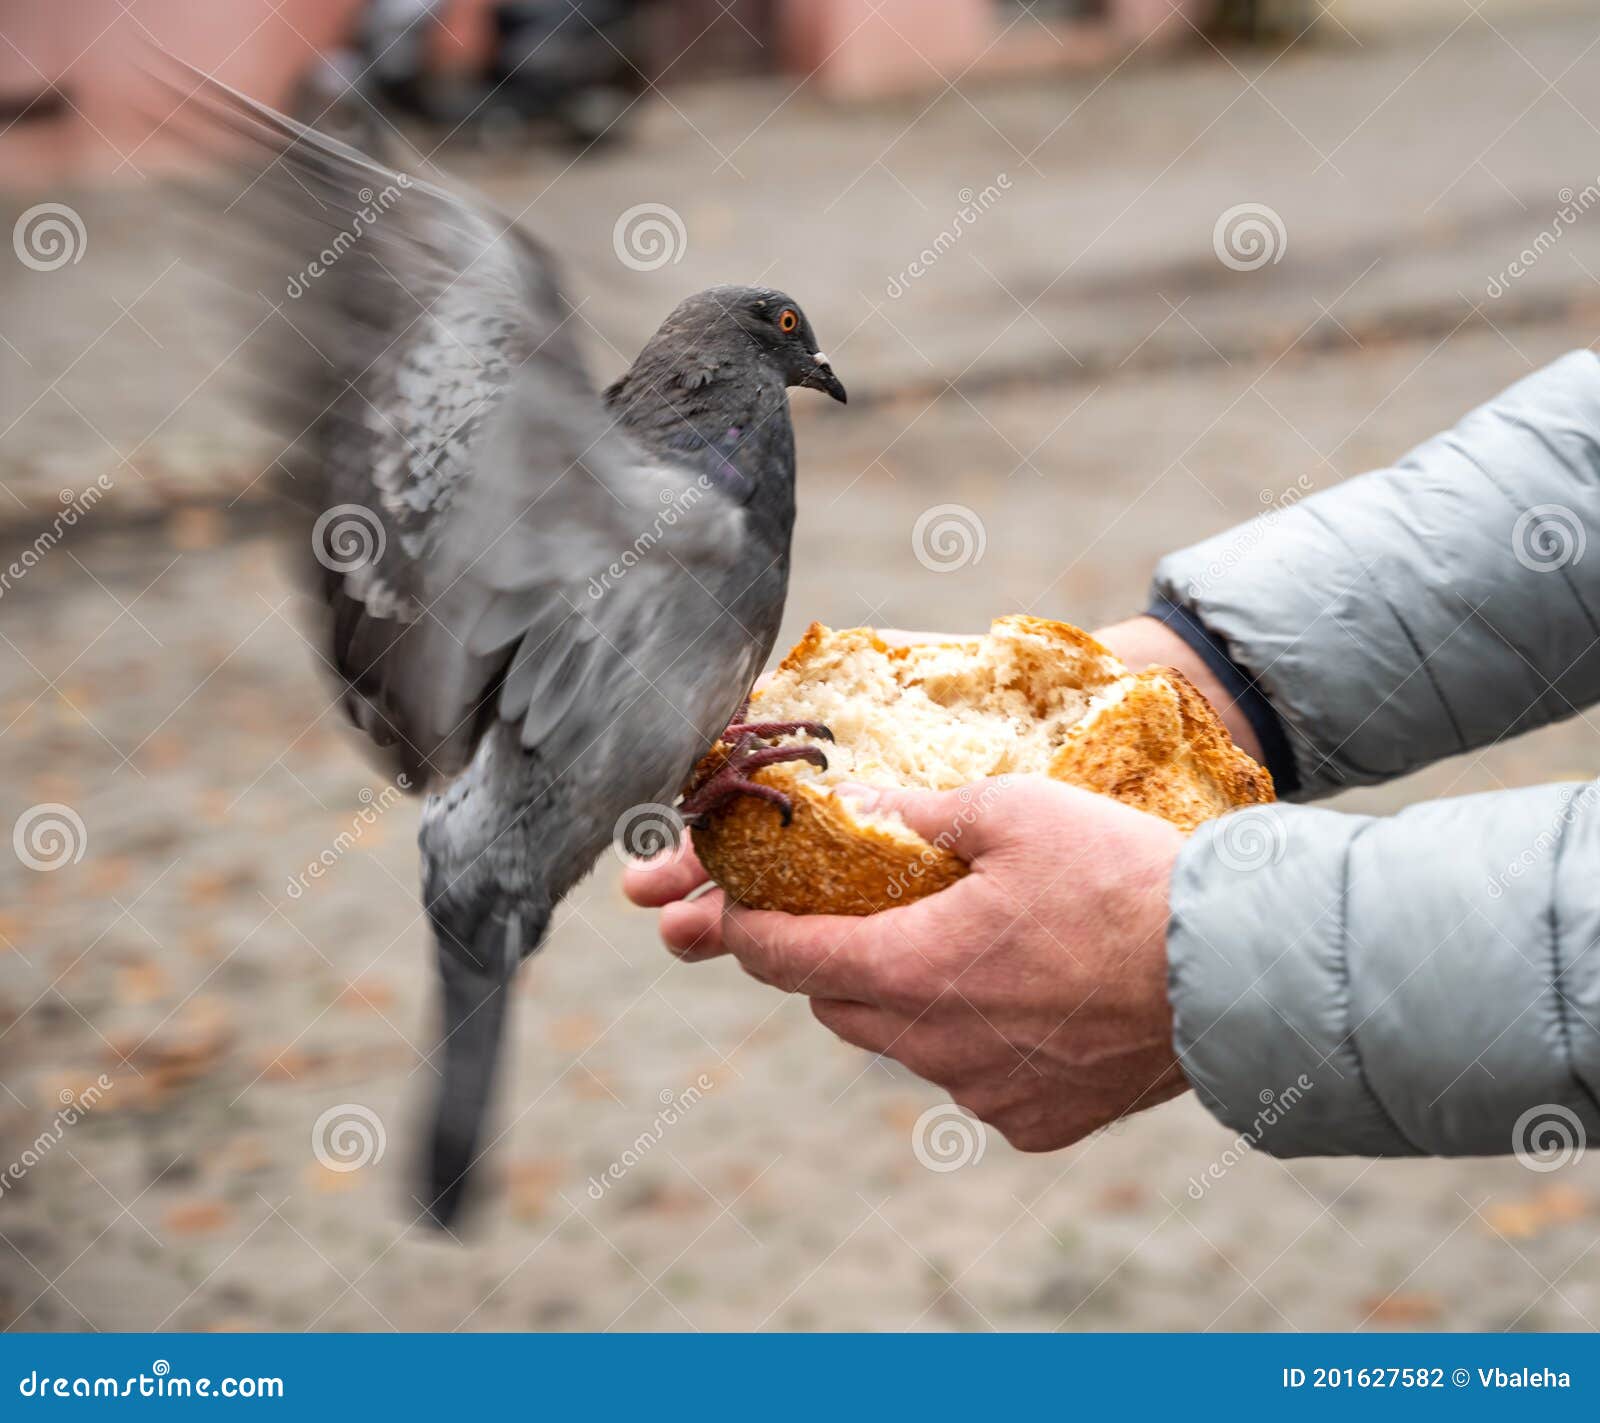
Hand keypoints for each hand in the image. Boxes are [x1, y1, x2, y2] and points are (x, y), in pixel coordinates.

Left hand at [625, 776, 1188, 1151]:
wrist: (1232, 972)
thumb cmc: (1120, 877)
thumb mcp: (1011, 810)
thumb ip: (919, 813)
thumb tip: (859, 805)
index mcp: (911, 966)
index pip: (787, 957)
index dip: (749, 931)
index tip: (733, 913)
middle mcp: (933, 1044)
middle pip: (838, 1006)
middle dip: (832, 964)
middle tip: (860, 920)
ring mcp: (985, 1092)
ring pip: (906, 1046)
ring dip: (907, 1004)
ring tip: (958, 955)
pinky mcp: (1037, 1122)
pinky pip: (973, 1081)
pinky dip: (975, 1046)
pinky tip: (1024, 1004)